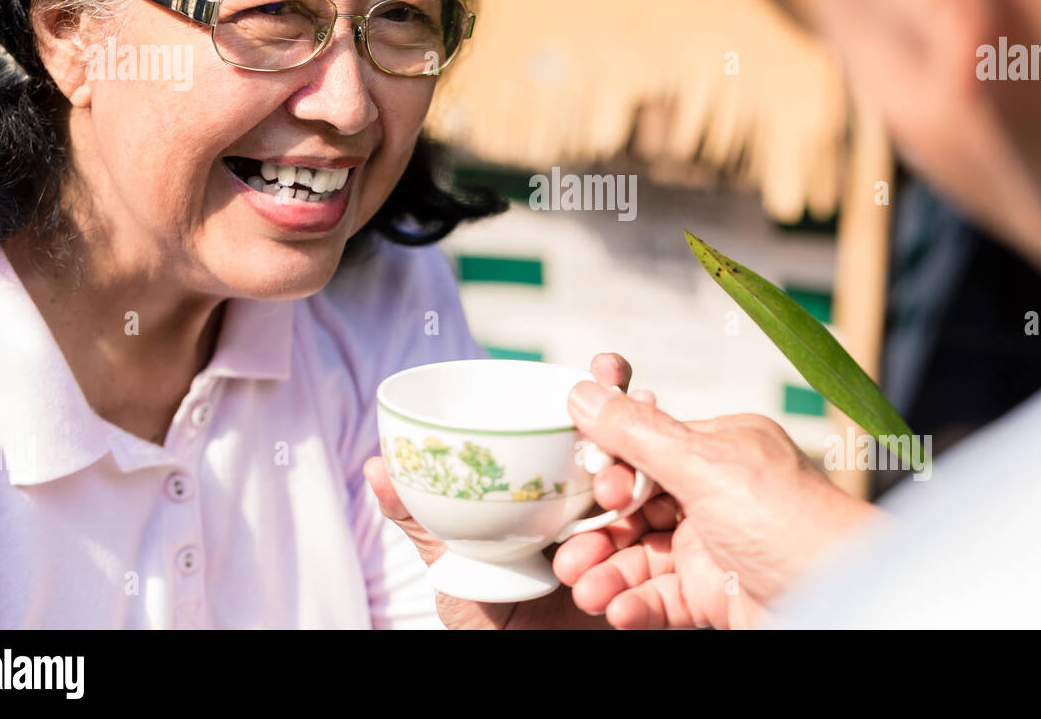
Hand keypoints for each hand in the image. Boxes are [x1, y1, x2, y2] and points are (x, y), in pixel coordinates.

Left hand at [364, 353, 657, 628]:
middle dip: (634, 413)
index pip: (588, 425)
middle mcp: (601, 506)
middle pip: (629, 445)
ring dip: (639, 474)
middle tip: (626, 394)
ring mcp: (629, 540)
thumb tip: (375, 467)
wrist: (523, 672)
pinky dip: (665, 534)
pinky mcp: (651, 583)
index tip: (602, 367)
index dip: (602, 390)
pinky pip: (662, 552)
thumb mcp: (452, 568)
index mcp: (560, 488)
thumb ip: (423, 521)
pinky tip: (659, 521)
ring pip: (649, 490)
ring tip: (616, 486)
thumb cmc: (488, 617)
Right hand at [552, 369, 880, 628]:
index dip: (607, 464)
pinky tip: (617, 609)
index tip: (576, 476)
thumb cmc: (796, 523)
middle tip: (570, 548)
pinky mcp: (714, 594)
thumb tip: (587, 394)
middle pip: (633, 508)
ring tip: (586, 587)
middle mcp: (713, 494)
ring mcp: (713, 545)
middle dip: (596, 529)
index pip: (644, 446)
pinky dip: (634, 604)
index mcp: (718, 449)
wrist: (842, 598)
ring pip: (640, 556)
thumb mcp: (705, 465)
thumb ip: (639, 433)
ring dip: (607, 571)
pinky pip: (660, 598)